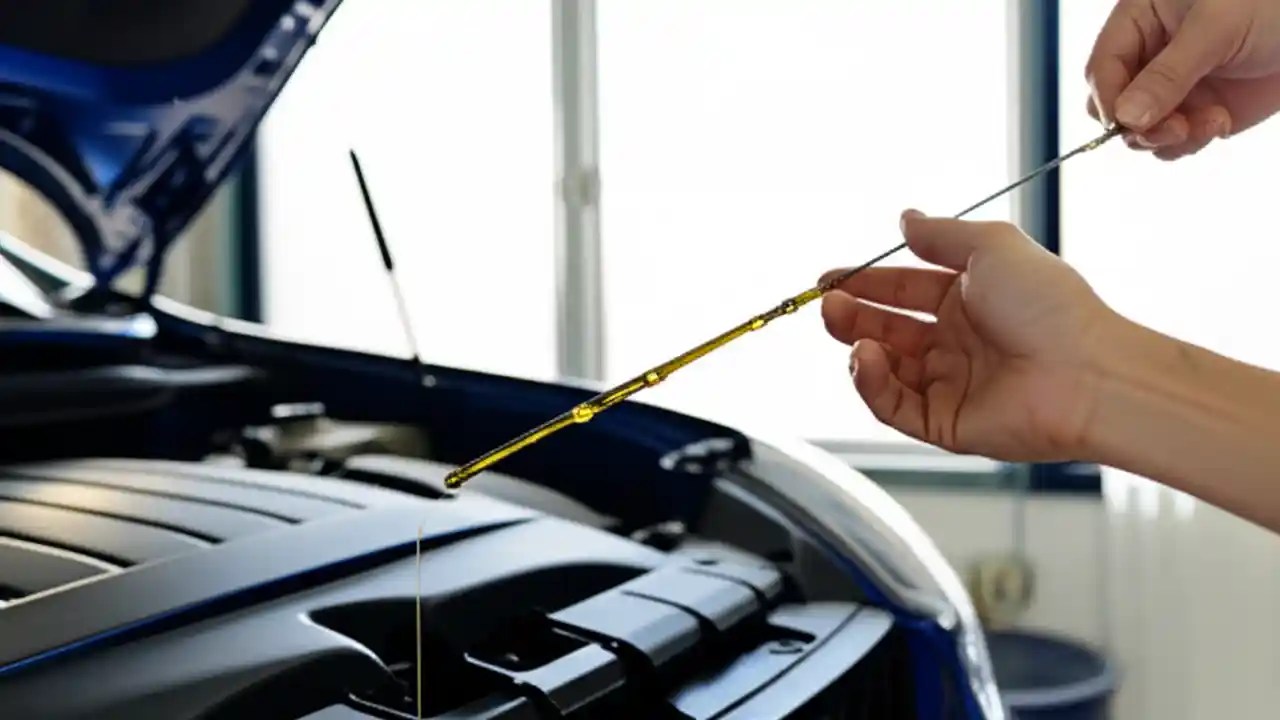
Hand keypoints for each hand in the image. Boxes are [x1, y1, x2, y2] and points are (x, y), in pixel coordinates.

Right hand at [819, 211, 1119, 461]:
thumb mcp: (991, 248)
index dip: (866, 283)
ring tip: (844, 327)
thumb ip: (941, 235)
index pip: (903, 290)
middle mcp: (957, 344)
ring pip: (886, 370)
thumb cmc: (1052, 307)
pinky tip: (865, 358)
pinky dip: (872, 384)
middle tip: (828, 305)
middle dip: (853, 316)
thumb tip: (905, 219)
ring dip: (859, 346)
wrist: (1087, 374)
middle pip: (887, 330)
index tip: (831, 278)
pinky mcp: (946, 425)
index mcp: (969, 300)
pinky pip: (895, 407)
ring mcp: (951, 386)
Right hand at [1087, 0, 1279, 159]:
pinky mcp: (1197, 111)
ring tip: (1205, 124)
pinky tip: (1219, 121)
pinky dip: (1191, 143)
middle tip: (1168, 129)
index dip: (1108, 97)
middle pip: (1114, 104)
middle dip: (1135, 125)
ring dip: (1166, 138)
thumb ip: (1168, 73)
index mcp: (1141, 20)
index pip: (1104, 66)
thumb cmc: (1271, 2)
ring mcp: (1173, 87)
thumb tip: (1126, 116)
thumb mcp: (1215, 29)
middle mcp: (1150, 56)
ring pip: (1140, 130)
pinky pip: (1173, 142)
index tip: (1125, 122)